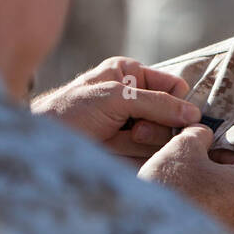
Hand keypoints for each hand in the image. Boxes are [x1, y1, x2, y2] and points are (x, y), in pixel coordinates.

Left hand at [31, 57, 200, 159]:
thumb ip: (157, 103)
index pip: (174, 87)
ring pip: (161, 139)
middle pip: (171, 117)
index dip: (177, 103)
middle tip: (133, 130)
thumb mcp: (116, 98)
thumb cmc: (69, 111)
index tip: (173, 117)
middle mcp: (133, 99)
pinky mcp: (124, 153)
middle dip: (155, 127)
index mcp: (130, 74)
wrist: (39, 147)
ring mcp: (129, 127)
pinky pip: (148, 158)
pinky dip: (136, 159)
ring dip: (142, 144)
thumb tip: (194, 115)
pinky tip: (113, 154)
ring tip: (113, 141)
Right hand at [139, 125, 233, 233]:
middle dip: (216, 177)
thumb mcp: (184, 146)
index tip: (202, 156)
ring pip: (227, 207)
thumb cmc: (171, 187)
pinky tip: (181, 213)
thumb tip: (203, 135)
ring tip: (183, 193)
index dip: (223, 153)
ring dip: (209, 197)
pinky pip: (215, 226)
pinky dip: (202, 218)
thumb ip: (200, 134)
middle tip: (190, 173)